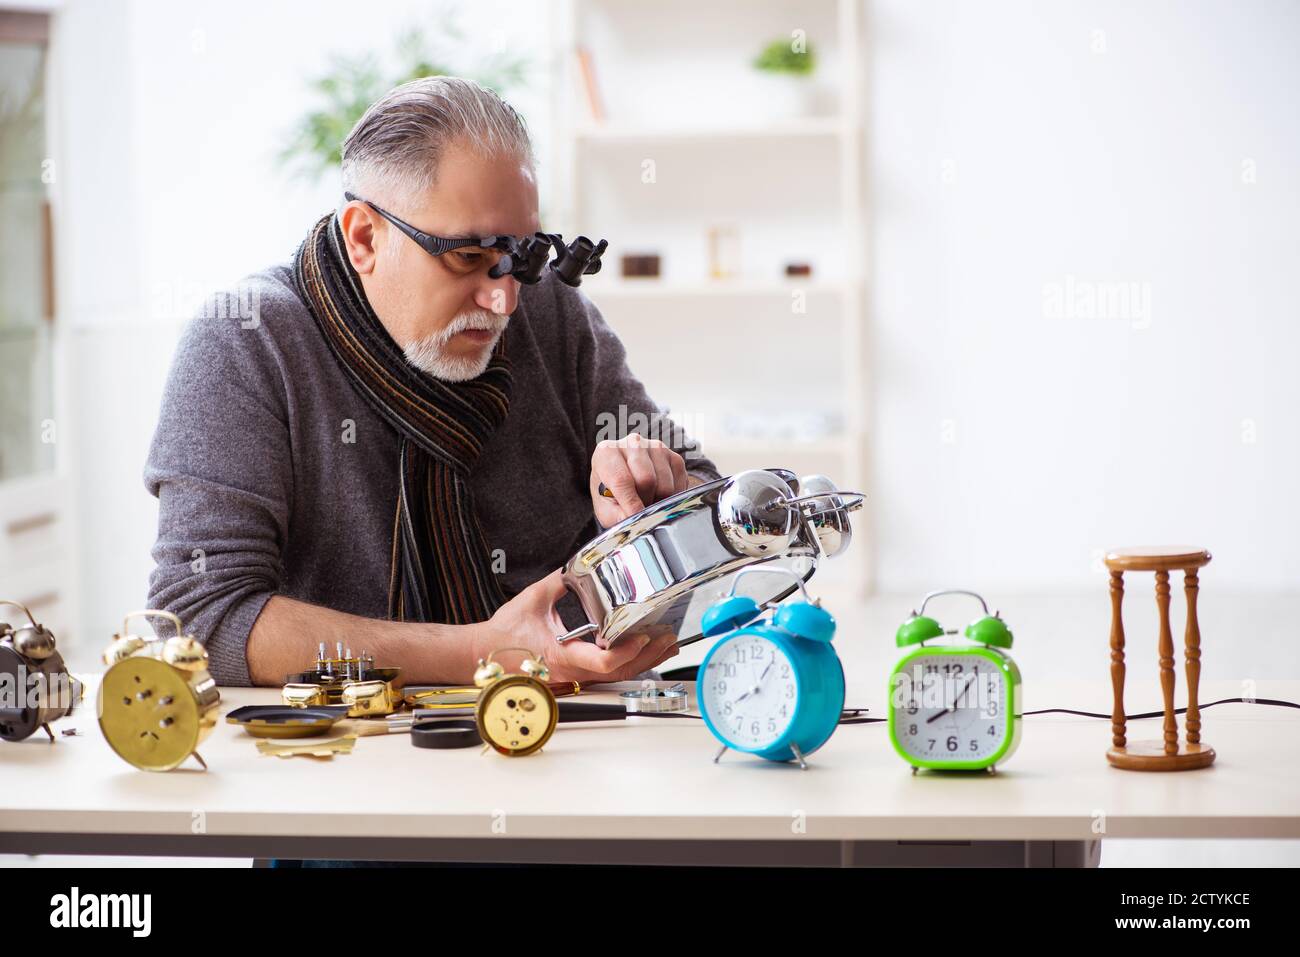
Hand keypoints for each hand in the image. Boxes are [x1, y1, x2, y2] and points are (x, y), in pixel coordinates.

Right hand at [480, 569, 678, 683]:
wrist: (483, 653)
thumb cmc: (504, 632)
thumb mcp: (534, 598)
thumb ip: (561, 580)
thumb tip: (580, 563)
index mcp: (563, 653)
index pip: (604, 661)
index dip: (629, 651)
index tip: (642, 634)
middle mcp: (572, 669)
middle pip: (620, 671)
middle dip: (648, 656)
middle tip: (668, 638)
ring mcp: (574, 675)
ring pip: (616, 675)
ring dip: (643, 661)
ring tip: (664, 645)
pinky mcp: (574, 674)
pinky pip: (607, 673)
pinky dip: (628, 662)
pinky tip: (641, 651)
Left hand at [590, 433, 689, 526]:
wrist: (626, 480)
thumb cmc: (611, 493)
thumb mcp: (605, 507)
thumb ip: (614, 515)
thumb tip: (632, 519)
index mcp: (607, 452)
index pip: (622, 478)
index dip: (630, 503)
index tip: (635, 518)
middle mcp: (632, 443)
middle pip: (647, 479)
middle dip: (645, 501)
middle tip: (640, 510)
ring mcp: (656, 447)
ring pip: (665, 485)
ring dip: (658, 501)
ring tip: (647, 501)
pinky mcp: (674, 457)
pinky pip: (679, 486)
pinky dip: (671, 498)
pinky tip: (659, 496)